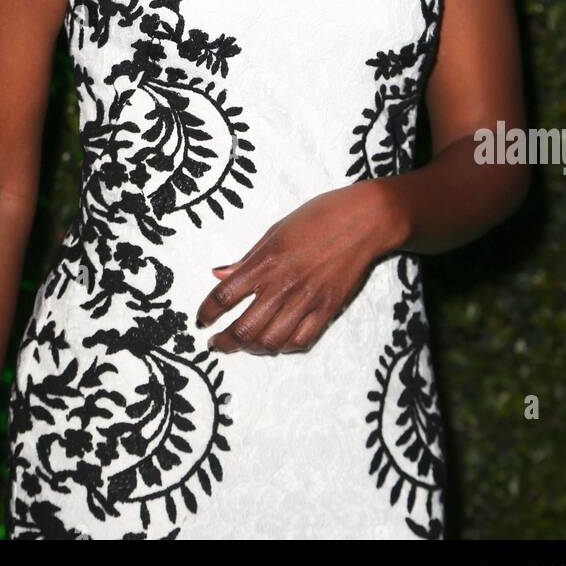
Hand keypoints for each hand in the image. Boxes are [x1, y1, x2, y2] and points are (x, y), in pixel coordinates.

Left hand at [195, 179, 405, 354]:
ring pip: (271, 341)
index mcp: (267, 260)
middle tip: (216, 343)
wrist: (364, 220)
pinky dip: (284, 346)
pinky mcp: (328, 309)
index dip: (207, 312)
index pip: (225, 295)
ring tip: (245, 344)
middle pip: (245, 328)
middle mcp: (284, 284)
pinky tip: (277, 340)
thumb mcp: (276, 230)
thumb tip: (219, 273)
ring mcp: (308, 300)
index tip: (201, 320)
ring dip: (252, 348)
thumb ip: (247, 258)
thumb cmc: (319, 217)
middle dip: (225, 341)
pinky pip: (301, 341)